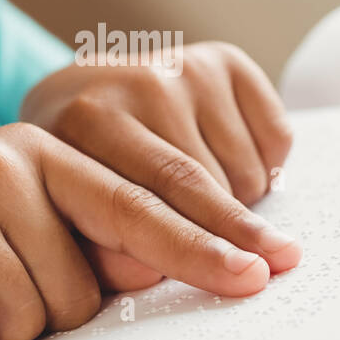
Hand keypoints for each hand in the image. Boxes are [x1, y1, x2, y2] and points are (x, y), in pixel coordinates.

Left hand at [19, 41, 299, 289]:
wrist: (79, 94)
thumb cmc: (77, 168)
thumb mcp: (64, 206)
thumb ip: (97, 249)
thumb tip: (151, 273)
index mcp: (86, 121)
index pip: (148, 202)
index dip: (196, 249)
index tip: (245, 279)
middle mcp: (139, 84)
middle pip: (204, 182)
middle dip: (240, 235)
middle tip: (273, 267)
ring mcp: (184, 67)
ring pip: (243, 168)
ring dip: (239, 202)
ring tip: (205, 203)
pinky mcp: (224, 61)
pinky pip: (275, 136)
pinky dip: (265, 167)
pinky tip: (227, 165)